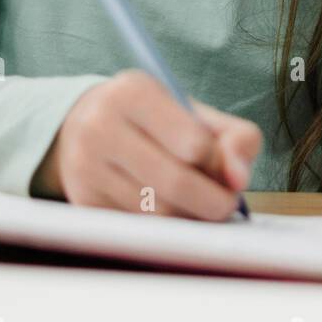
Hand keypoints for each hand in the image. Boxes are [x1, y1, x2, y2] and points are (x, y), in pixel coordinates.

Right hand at [31, 70, 261, 218]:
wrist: (86, 125)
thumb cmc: (155, 121)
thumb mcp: (194, 113)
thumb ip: (234, 137)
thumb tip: (239, 179)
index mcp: (134, 93)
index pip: (194, 143)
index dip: (221, 166)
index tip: (230, 175)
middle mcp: (101, 126)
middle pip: (176, 182)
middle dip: (213, 202)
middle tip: (226, 205)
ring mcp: (85, 166)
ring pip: (157, 213)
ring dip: (189, 218)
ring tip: (195, 204)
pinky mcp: (82, 201)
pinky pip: (138, 229)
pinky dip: (164, 229)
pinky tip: (168, 212)